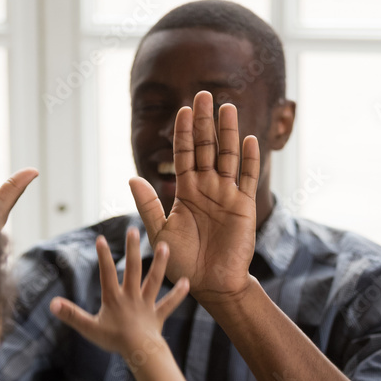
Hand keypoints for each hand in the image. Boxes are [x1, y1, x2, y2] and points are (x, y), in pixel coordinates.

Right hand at [49, 228, 188, 356]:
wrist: (140, 353)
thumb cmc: (113, 341)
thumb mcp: (89, 328)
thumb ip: (71, 314)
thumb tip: (52, 304)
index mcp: (114, 298)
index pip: (107, 273)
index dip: (103, 256)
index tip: (101, 238)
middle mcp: (132, 297)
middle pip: (133, 269)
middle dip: (132, 249)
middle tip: (134, 230)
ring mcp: (147, 305)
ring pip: (154, 280)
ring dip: (160, 263)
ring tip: (165, 246)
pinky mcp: (158, 315)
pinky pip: (169, 304)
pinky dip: (178, 294)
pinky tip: (186, 282)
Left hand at [129, 91, 259, 305]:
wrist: (209, 284)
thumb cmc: (181, 262)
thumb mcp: (160, 231)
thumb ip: (148, 205)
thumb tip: (131, 177)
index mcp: (186, 191)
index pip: (183, 154)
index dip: (184, 132)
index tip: (183, 109)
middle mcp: (207, 187)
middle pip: (206, 148)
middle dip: (205, 122)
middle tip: (204, 95)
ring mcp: (227, 195)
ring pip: (228, 156)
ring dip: (228, 132)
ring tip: (227, 107)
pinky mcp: (244, 206)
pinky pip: (249, 178)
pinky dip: (250, 160)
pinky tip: (248, 139)